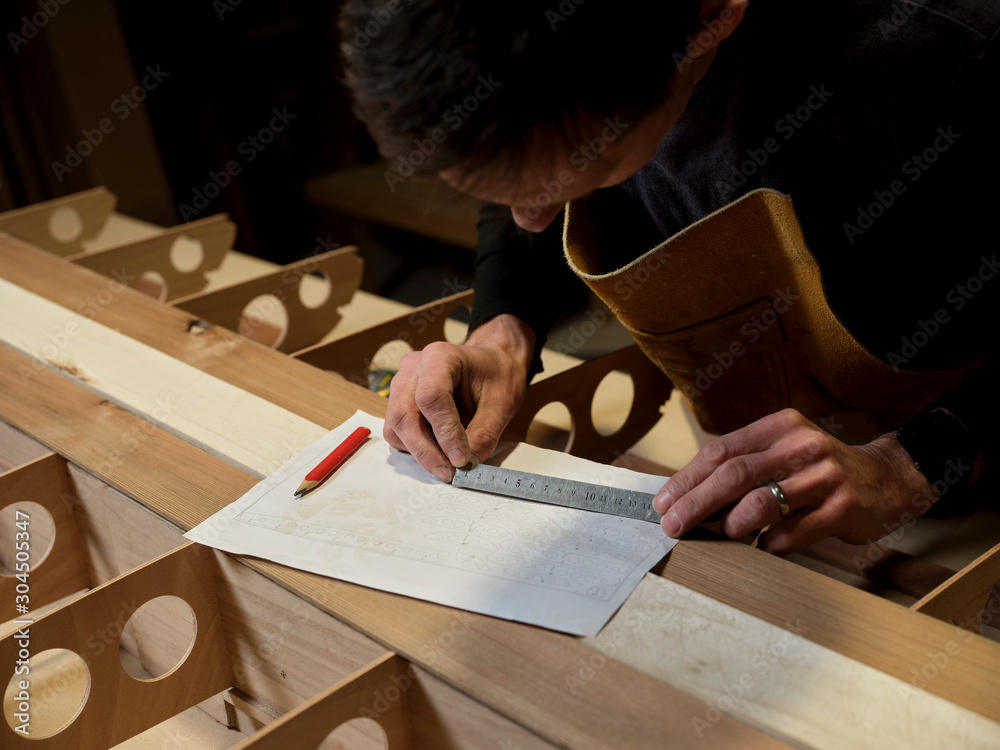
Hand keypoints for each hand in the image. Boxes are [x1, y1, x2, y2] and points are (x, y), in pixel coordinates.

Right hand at [383, 314, 534, 481]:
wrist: (492, 364)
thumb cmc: (497, 377)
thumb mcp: (502, 405)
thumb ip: (483, 436)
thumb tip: (465, 467)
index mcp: (440, 356)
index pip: (431, 397)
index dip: (444, 432)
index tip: (461, 459)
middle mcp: (413, 368)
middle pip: (404, 414)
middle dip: (426, 451)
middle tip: (450, 474)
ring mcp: (401, 384)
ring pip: (396, 426)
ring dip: (419, 452)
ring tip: (448, 464)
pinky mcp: (399, 402)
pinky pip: (397, 432)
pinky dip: (414, 448)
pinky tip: (439, 452)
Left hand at [651, 408, 936, 553]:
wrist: (886, 478)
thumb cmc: (818, 468)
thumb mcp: (783, 451)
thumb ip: (744, 465)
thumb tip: (687, 495)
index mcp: (779, 427)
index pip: (721, 451)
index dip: (687, 478)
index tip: (663, 502)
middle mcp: (801, 446)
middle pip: (734, 475)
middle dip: (696, 503)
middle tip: (672, 525)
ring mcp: (824, 477)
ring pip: (761, 503)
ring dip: (733, 524)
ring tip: (724, 534)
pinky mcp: (843, 509)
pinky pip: (793, 534)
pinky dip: (770, 545)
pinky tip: (763, 547)